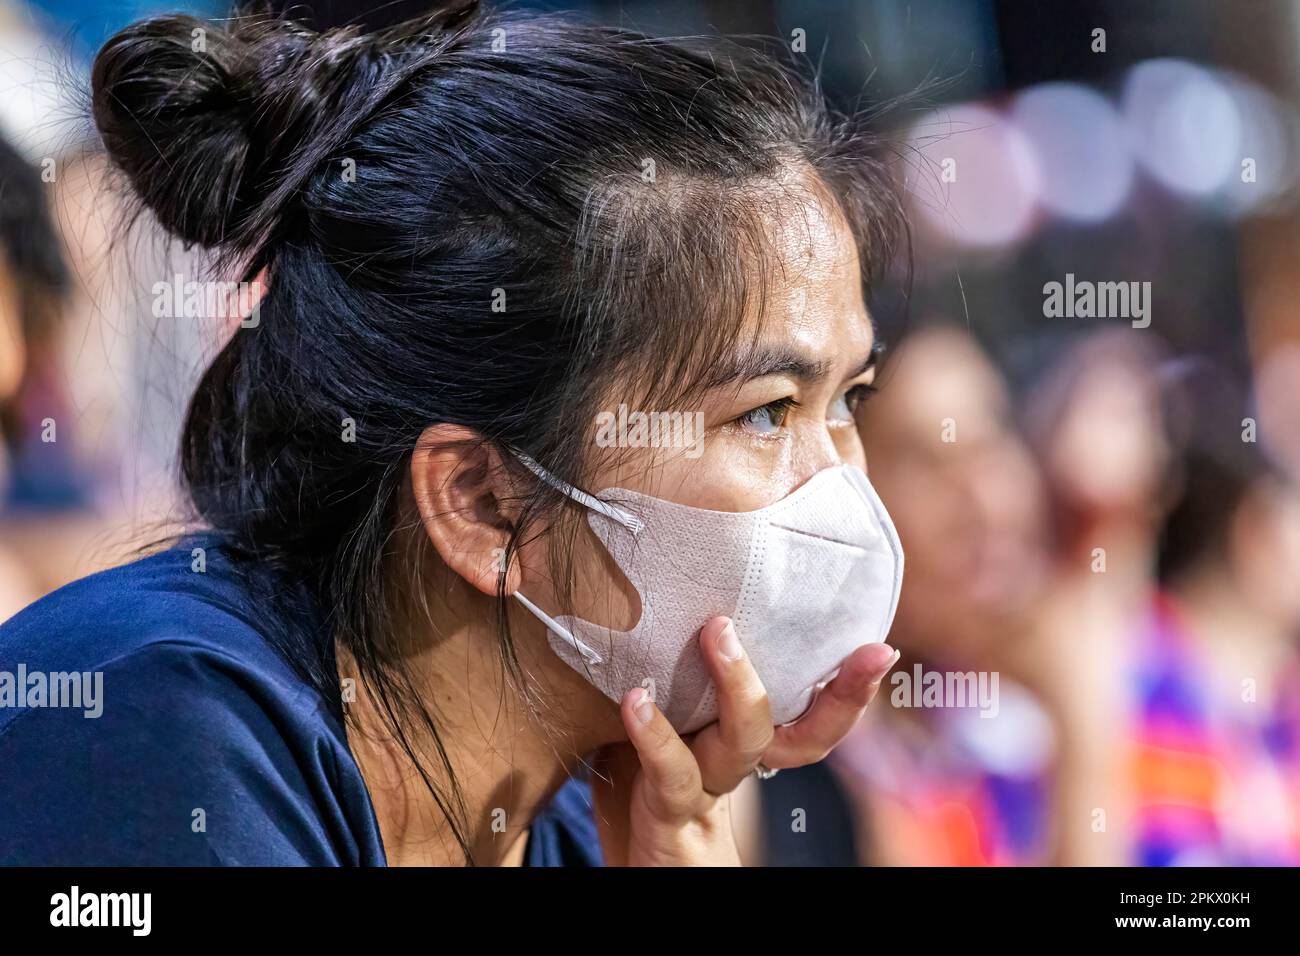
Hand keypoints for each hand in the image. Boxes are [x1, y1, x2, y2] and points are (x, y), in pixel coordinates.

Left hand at [590, 616, 897, 865]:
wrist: (632, 854)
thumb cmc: (649, 766)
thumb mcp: (673, 709)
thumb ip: (688, 662)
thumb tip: (694, 581)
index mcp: (753, 739)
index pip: (818, 717)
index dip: (853, 688)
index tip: (881, 649)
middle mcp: (742, 763)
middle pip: (808, 735)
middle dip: (844, 693)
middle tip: (872, 650)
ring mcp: (709, 786)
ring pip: (745, 744)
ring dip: (738, 685)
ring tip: (718, 632)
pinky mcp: (669, 808)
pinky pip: (672, 772)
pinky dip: (655, 735)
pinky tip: (636, 701)